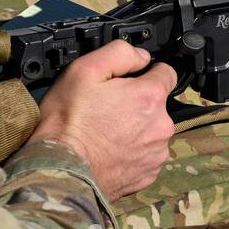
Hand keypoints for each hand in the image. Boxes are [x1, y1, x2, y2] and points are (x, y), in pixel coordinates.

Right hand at [28, 40, 177, 200]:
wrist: (60, 170)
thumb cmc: (68, 123)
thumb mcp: (85, 70)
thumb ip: (120, 54)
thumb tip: (142, 56)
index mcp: (150, 97)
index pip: (167, 72)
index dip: (147, 72)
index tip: (131, 80)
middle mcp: (161, 126)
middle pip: (157, 105)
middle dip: (137, 103)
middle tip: (107, 109)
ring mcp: (156, 153)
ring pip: (152, 131)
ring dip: (136, 129)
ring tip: (106, 132)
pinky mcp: (148, 175)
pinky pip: (146, 156)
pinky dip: (132, 153)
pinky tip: (110, 151)